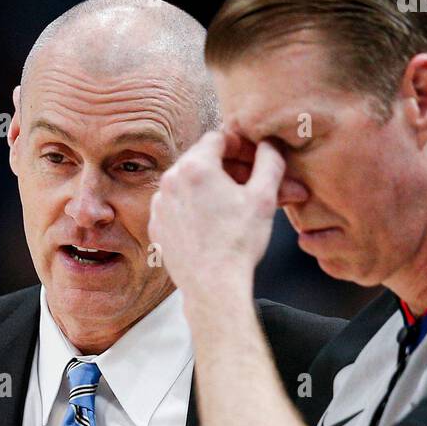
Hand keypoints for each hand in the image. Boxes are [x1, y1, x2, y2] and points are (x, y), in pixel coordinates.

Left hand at [150, 130, 285, 298]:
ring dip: (210, 187)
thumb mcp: (264, 197)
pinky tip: (212, 223)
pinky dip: (193, 207)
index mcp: (196, 166)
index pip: (219, 138)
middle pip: (202, 159)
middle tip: (249, 182)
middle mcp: (170, 180)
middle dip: (227, 167)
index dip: (241, 145)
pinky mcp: (157, 226)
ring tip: (232, 205)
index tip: (253, 158)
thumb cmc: (238, 244)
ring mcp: (160, 204)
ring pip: (188, 183)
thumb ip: (270, 161)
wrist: (213, 288)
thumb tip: (269, 144)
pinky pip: (177, 206)